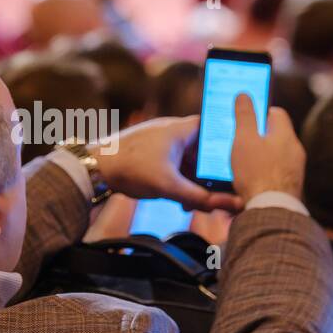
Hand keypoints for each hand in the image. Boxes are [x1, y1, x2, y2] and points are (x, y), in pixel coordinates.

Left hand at [90, 117, 240, 213]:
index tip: (238, 162)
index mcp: (181, 129)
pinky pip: (174, 165)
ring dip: (194, 181)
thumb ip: (200, 197)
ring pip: (188, 160)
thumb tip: (229, 204)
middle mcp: (173, 131)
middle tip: (220, 193)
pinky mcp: (150, 154)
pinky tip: (180, 201)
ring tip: (196, 203)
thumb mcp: (169, 186)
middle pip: (203, 149)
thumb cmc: (131, 167)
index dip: (228, 143)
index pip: (214, 127)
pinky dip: (180, 180)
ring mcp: (161, 142)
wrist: (93, 168)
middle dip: (210, 173)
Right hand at [229, 93, 304, 202]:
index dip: (260, 113)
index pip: (276, 113)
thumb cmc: (257, 173)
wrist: (271, 210)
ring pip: (276, 155)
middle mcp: (295, 151)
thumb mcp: (244, 139)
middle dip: (258, 137)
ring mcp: (295, 170)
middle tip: (240, 142)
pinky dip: (264, 173)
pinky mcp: (291, 187)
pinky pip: (276, 173)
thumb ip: (244, 116)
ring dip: (261, 157)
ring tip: (242, 164)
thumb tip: (244, 94)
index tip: (246, 119)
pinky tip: (251, 182)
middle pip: (276, 135)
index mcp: (285, 135)